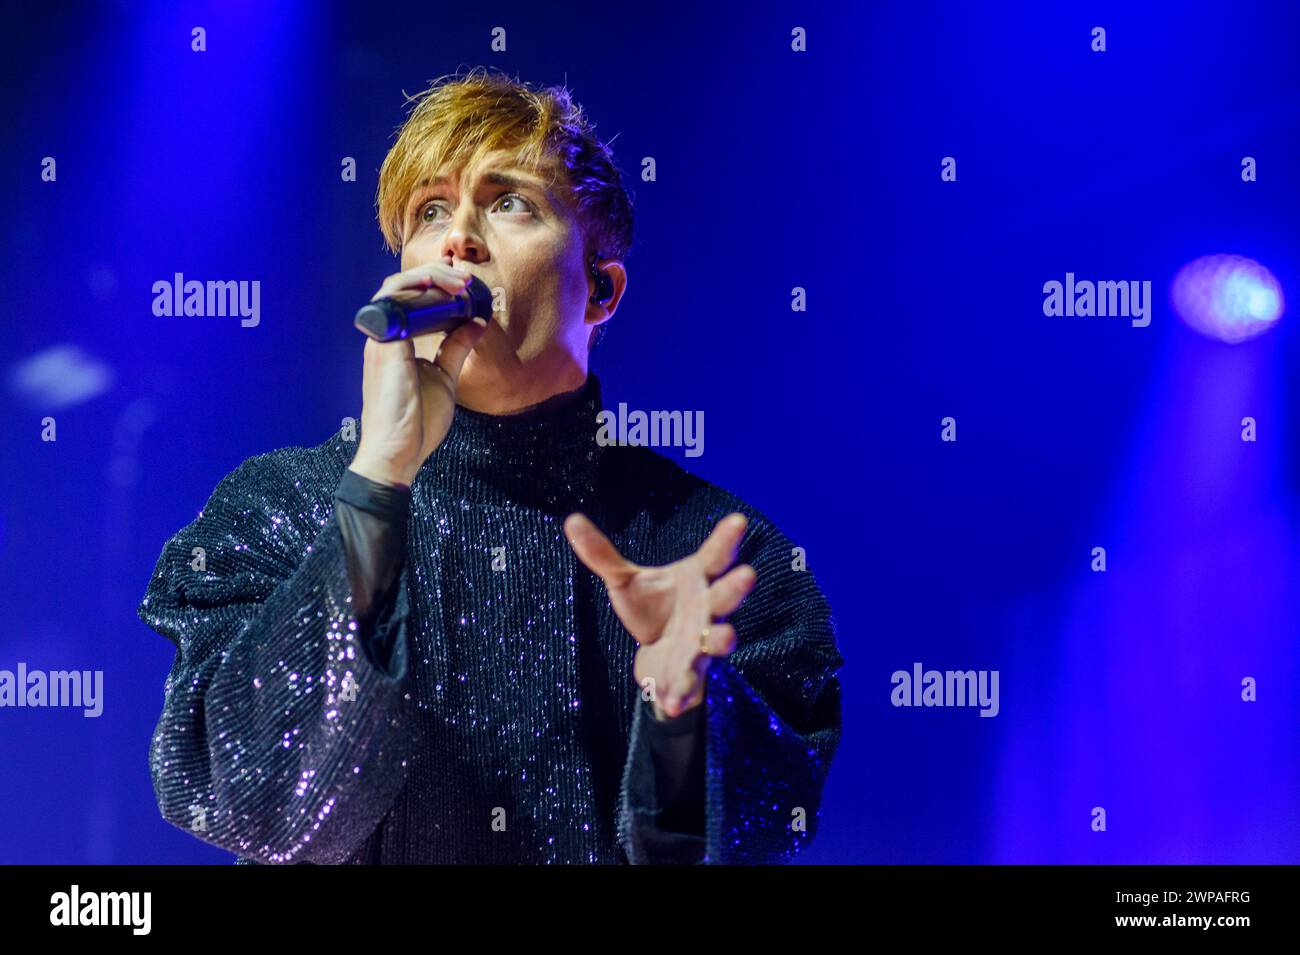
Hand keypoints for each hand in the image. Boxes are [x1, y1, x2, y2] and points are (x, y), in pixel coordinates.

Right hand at [349, 262, 490, 487]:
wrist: (399, 451)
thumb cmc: (416, 421)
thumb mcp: (444, 377)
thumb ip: (455, 348)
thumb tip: (476, 323)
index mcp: (396, 341)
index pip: (410, 298)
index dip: (437, 284)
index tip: (468, 286)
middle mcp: (384, 334)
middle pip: (403, 285)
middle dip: (438, 275)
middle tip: (469, 281)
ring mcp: (381, 337)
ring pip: (397, 285)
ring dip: (431, 277)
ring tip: (461, 283)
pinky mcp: (384, 343)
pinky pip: (394, 299)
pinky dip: (418, 287)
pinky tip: (444, 291)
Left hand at [564, 511, 756, 719]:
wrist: (657, 652)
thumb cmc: (651, 607)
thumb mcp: (624, 580)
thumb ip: (602, 554)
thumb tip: (571, 520)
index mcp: (696, 579)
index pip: (714, 556)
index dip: (726, 539)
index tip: (739, 520)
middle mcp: (707, 609)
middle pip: (725, 596)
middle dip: (736, 587)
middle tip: (747, 573)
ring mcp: (702, 642)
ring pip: (720, 639)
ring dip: (723, 638)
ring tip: (722, 636)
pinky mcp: (690, 671)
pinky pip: (690, 682)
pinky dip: (682, 693)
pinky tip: (670, 703)